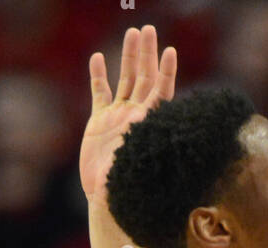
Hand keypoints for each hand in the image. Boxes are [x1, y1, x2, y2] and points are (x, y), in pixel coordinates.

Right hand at [80, 26, 176, 204]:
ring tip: (132, 33)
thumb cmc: (129, 185)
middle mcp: (136, 116)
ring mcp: (117, 116)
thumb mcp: (141, 162)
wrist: (107, 198)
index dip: (166, 72)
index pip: (161, 91)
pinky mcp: (99, 122)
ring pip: (125, 79)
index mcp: (149, 124)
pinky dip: (98, 76)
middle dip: (146, 53)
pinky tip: (97, 58)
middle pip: (144, 77)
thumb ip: (145, 141)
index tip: (170, 51)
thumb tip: (152, 124)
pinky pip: (100, 93)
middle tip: (148, 29)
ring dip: (128, 56)